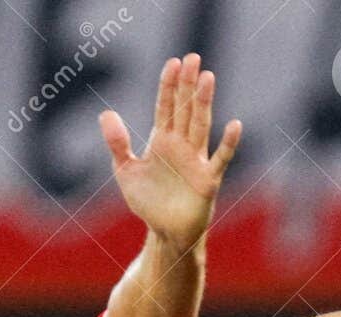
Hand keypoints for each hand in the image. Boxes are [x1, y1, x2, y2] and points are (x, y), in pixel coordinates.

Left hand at [99, 54, 241, 250]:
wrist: (166, 233)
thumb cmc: (148, 202)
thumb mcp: (126, 171)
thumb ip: (118, 144)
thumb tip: (105, 113)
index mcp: (163, 140)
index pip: (166, 106)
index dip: (169, 85)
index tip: (173, 62)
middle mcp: (182, 145)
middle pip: (185, 109)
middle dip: (188, 85)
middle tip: (193, 58)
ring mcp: (196, 161)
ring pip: (200, 126)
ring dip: (204, 103)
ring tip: (207, 78)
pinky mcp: (207, 180)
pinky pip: (220, 159)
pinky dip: (228, 144)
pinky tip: (235, 126)